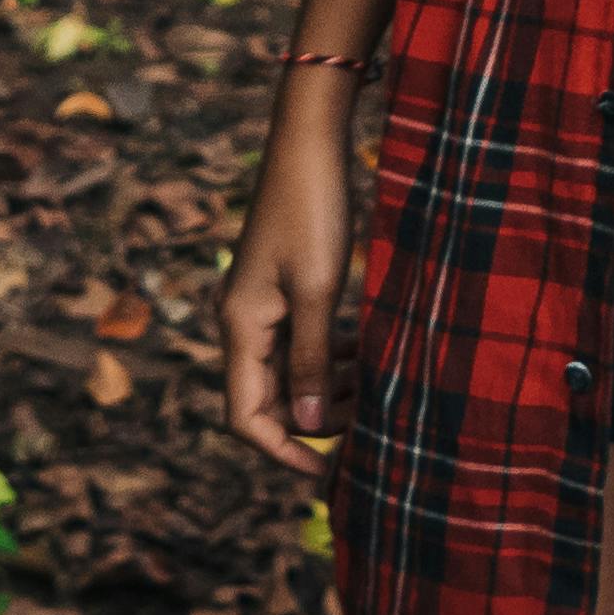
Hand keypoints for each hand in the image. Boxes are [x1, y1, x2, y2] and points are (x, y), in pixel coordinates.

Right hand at [215, 84, 362, 472]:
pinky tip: (363, 354)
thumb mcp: (317, 291)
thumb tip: (311, 428)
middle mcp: (241, 321)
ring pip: (287, 371)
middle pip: (267, 399)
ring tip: (373, 390)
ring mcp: (260, 304)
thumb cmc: (312, 210)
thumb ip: (311, 362)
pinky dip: (328, 356)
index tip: (325, 473)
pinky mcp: (282, 287)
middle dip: (313, 420)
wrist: (309, 141)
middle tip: (367, 425)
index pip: (245, 417)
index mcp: (240, 327)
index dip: (282, 452)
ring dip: (326, 389)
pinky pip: (299, 342)